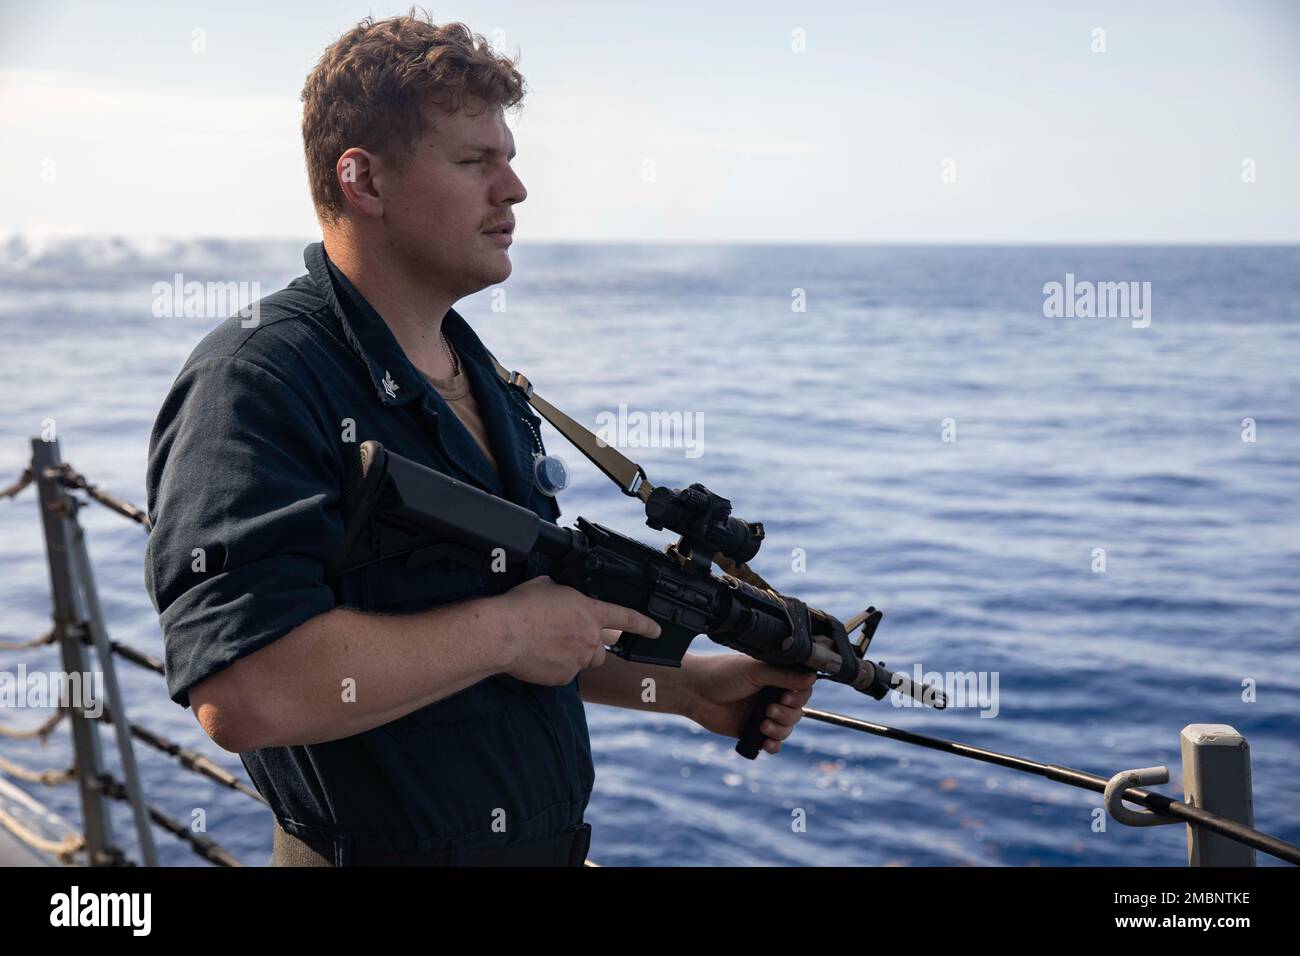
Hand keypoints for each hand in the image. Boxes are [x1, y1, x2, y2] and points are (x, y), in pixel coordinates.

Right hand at [496, 577, 660, 685]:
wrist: (502, 634)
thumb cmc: (521, 607)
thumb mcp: (548, 587)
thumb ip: (564, 594)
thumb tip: (561, 595)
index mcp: (590, 612)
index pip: (627, 618)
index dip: (645, 625)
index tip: (656, 631)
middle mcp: (590, 638)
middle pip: (603, 647)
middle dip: (592, 644)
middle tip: (569, 638)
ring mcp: (578, 660)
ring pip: (585, 661)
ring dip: (576, 656)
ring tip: (550, 646)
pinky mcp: (563, 677)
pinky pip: (566, 673)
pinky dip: (556, 667)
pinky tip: (539, 657)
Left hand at [685, 655, 817, 754]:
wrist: (694, 691)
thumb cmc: (721, 673)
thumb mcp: (754, 669)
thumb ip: (783, 675)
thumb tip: (811, 677)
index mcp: (775, 677)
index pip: (802, 689)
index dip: (799, 696)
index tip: (786, 697)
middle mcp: (772, 695)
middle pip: (798, 711)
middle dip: (787, 714)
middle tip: (769, 709)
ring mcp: (763, 714)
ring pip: (787, 729)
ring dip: (780, 729)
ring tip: (762, 723)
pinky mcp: (752, 731)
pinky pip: (773, 743)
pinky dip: (774, 745)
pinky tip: (766, 743)